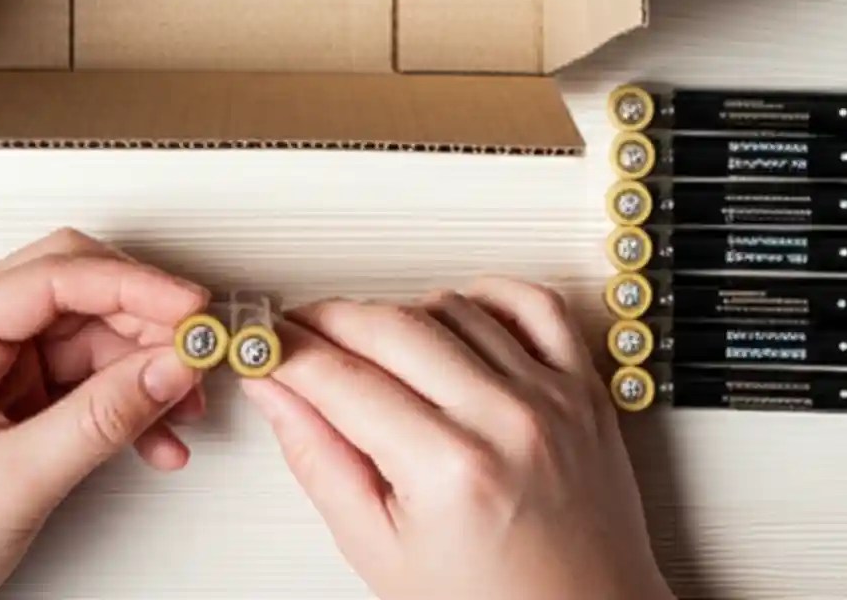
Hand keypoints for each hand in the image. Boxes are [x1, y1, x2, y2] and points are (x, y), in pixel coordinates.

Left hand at [0, 229, 209, 598]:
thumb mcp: (14, 479)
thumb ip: (101, 416)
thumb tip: (169, 366)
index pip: (54, 277)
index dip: (133, 286)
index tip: (192, 311)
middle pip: (73, 295)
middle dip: (142, 323)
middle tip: (197, 351)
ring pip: (86, 343)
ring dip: (141, 372)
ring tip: (183, 409)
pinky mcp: (5, 410)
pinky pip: (81, 386)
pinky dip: (123, 407)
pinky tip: (155, 438)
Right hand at [242, 279, 673, 599]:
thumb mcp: (378, 550)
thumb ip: (318, 461)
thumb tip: (276, 392)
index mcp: (450, 472)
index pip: (340, 378)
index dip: (287, 352)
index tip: (263, 346)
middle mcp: (507, 421)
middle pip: (389, 325)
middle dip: (327, 321)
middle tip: (298, 339)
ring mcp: (552, 398)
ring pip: (451, 304)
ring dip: (396, 313)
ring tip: (371, 351)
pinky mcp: (584, 389)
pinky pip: (533, 303)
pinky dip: (483, 296)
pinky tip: (452, 319)